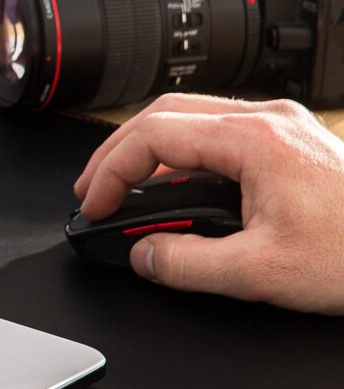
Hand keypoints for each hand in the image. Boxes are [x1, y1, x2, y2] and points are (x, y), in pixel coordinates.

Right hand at [73, 94, 343, 311]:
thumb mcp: (259, 273)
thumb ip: (185, 264)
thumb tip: (144, 256)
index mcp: (255, 140)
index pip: (153, 136)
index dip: (110, 172)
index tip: (95, 206)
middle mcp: (268, 121)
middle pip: (165, 115)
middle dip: (118, 154)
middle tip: (95, 193)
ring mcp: (283, 127)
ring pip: (191, 120)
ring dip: (150, 153)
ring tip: (128, 192)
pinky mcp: (293, 145)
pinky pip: (220, 135)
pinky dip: (183, 159)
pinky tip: (177, 192)